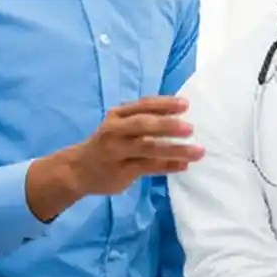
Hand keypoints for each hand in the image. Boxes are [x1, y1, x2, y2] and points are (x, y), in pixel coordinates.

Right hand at [68, 96, 205, 195]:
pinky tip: (184, 165)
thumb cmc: (107, 143)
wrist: (78, 170)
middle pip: (143, 125)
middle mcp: (115, 131)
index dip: (164, 104)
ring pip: (148, 148)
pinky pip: (149, 168)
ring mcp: (117, 152)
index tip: (185, 105)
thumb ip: (143, 118)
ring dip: (175, 149)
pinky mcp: (121, 172)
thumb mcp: (119, 125)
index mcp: (117, 115)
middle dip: (168, 125)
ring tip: (198, 151)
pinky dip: (168, 166)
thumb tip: (177, 113)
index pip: (142, 105)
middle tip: (190, 128)